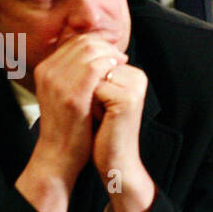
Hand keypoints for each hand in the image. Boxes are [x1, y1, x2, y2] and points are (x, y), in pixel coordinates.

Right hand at [16, 35, 124, 211]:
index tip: (113, 54)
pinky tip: (118, 73)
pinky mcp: (72, 96)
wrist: (59, 155)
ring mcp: (58, 83)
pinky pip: (95, 68)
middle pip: (83, 43)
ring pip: (90, 51)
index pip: (75, 42)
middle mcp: (48, 72)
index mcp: (45, 69)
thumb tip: (97, 54)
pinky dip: (110, 66)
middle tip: (120, 58)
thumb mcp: (63, 94)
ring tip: (121, 64)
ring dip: (111, 55)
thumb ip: (74, 73)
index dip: (99, 44)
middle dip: (107, 47)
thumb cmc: (68, 125)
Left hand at [93, 63, 155, 211]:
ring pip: (91, 73)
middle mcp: (137, 75)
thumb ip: (92, 70)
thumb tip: (75, 51)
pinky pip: (93, 89)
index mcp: (132, 72)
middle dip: (83, 84)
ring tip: (98, 113)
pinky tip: (100, 119)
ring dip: (85, 94)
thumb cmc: (102, 129)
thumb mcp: (97, 94)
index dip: (83, 77)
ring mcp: (134, 86)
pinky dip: (89, 105)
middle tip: (96, 109)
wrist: (114, 160)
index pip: (95, 54)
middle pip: (93, 61)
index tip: (97, 101)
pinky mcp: (127, 99)